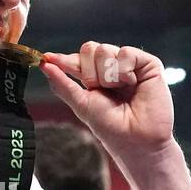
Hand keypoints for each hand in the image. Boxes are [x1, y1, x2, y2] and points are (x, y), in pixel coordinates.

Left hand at [40, 42, 174, 158]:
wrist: (137, 140)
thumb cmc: (111, 127)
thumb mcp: (81, 104)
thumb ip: (63, 83)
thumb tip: (43, 63)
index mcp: (95, 77)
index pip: (76, 59)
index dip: (64, 60)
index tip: (47, 59)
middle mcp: (111, 68)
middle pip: (89, 49)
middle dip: (90, 73)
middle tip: (102, 91)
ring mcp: (129, 64)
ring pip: (104, 50)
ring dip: (107, 75)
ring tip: (121, 90)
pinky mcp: (147, 64)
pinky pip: (126, 52)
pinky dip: (124, 71)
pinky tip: (132, 84)